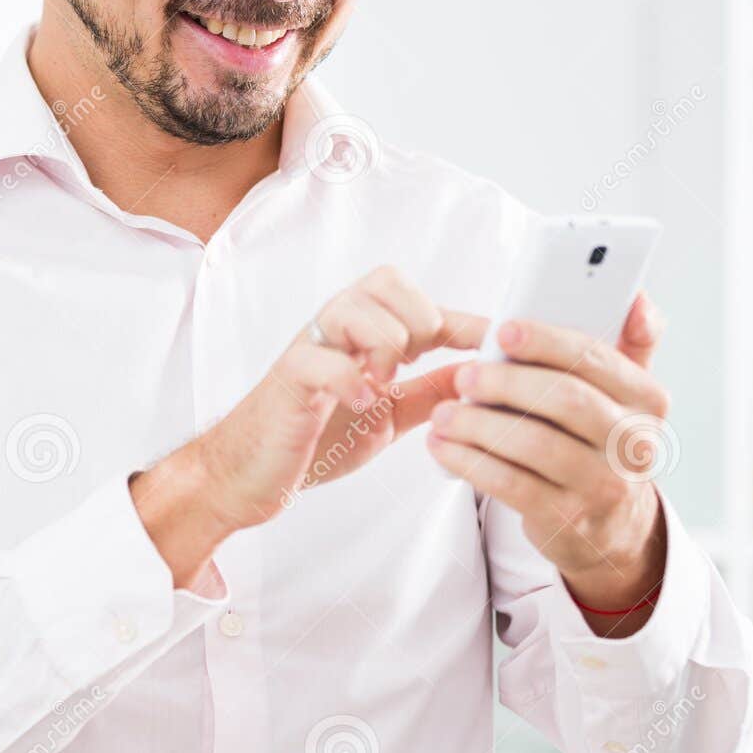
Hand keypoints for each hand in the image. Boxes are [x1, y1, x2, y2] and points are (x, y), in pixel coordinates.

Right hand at [130, 266, 484, 587]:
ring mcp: (310, 347)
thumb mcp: (389, 413)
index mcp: (364, 331)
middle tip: (410, 367)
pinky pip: (322, 358)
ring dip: (382, 348)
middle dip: (415, 323)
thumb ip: (430, 391)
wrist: (254, 471)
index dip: (465, 320)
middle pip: (387, 281)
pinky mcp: (288, 376)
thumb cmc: (315, 434)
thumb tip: (480, 376)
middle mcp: (336, 327)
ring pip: (357, 309)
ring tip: (379, 386)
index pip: (421, 301)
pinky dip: (350, 380)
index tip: (499, 342)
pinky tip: (358, 403)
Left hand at [425, 290, 669, 617]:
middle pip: (566, 400)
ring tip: (444, 413)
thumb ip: (630, 342)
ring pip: (534, 444)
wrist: (611, 527)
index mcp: (647, 399)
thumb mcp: (626, 394)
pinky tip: (443, 447)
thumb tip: (635, 297)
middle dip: (508, 382)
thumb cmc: (601, 440)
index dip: (546, 341)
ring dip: (480, 424)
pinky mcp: (566, 517)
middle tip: (465, 376)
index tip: (503, 329)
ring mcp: (602, 484)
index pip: (595, 359)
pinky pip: (510, 483)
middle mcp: (632, 442)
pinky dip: (471, 461)